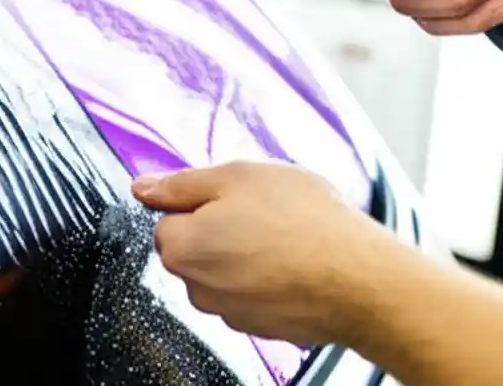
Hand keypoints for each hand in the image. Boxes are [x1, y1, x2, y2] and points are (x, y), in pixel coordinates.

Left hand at [130, 161, 406, 345]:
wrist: (358, 279)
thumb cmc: (304, 223)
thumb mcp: (237, 176)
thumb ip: (182, 183)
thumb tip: (144, 186)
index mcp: (183, 248)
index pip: (168, 220)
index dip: (201, 202)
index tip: (232, 197)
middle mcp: (198, 288)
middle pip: (195, 249)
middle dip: (221, 229)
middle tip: (263, 212)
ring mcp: (230, 313)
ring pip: (225, 272)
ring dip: (246, 254)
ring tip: (286, 236)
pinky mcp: (261, 327)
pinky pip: (253, 293)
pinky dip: (268, 279)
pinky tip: (297, 262)